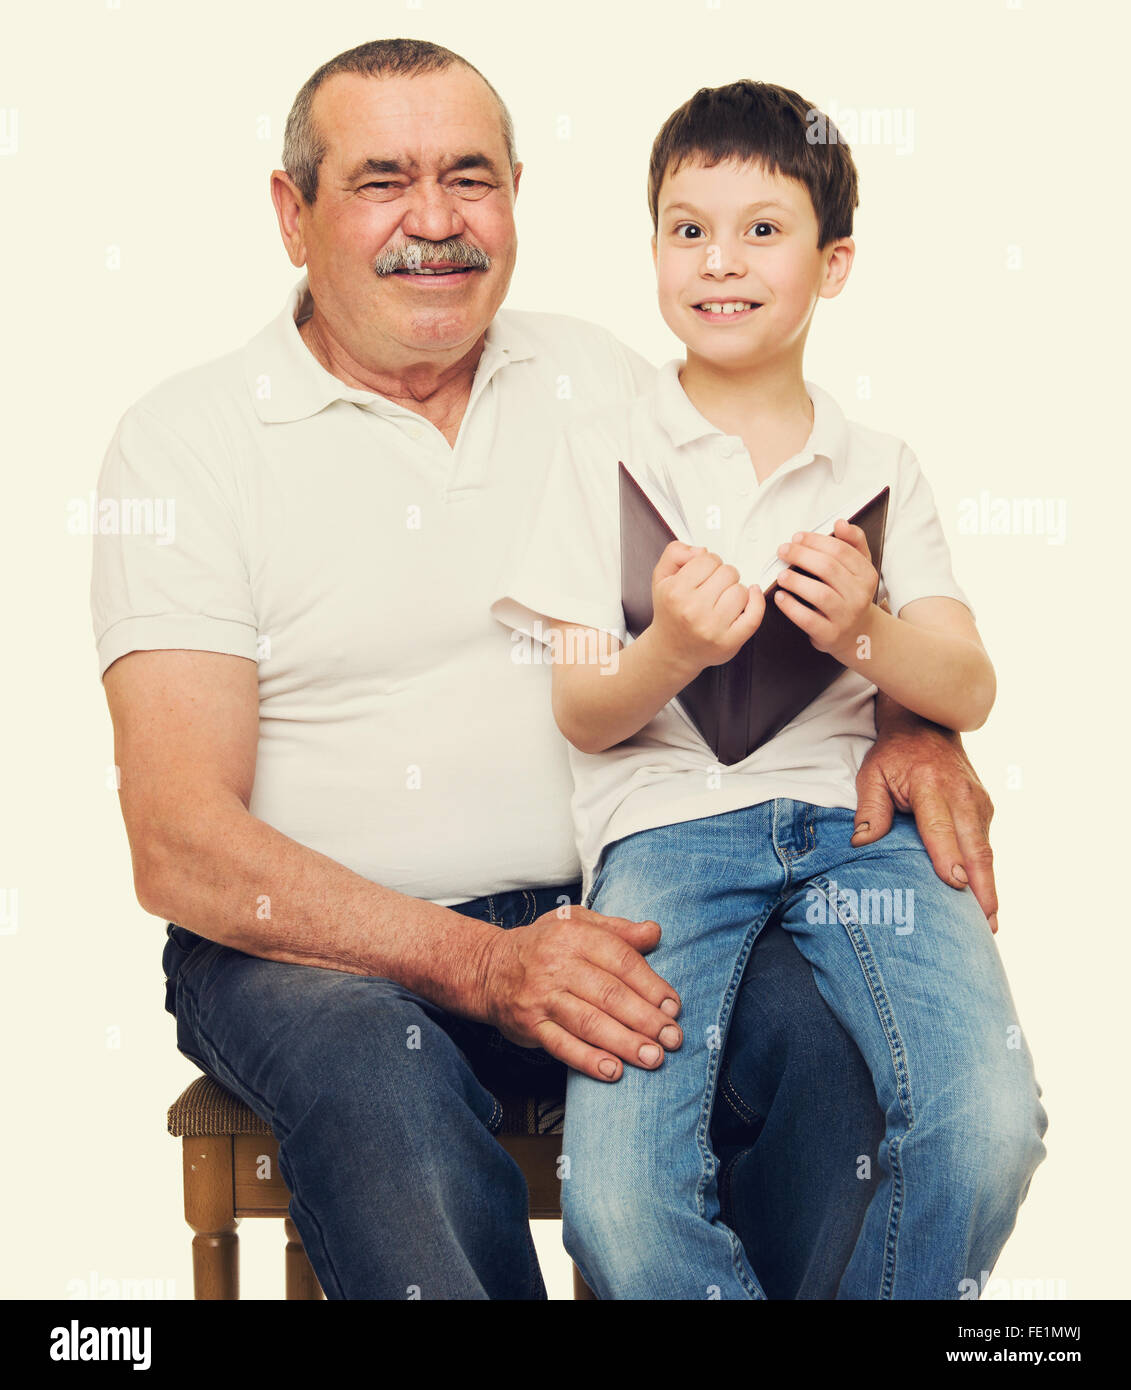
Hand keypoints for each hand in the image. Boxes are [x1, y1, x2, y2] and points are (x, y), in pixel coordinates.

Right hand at [477, 903, 684, 1080]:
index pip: (621, 961)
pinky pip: (562, 1046)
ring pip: (589, 1023)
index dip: (651, 985)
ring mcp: (542, 998)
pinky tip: (613, 1072)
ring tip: (653, 1058)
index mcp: (575, 936)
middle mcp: (557, 966)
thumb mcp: (578, 922)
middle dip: (646, 1019)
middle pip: (609, 995)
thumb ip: (619, 929)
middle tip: (673, 1039)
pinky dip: (589, 1060)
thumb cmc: (544, 945)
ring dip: (625, 1043)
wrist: (490, 968)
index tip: (674, 1007)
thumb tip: (655, 932)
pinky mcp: (531, 1026)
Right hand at [650, 540, 763, 676]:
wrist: (672, 650)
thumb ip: (675, 553)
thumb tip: (700, 550)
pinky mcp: (729, 641)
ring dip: (735, 591)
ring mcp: (713, 627)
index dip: (708, 563)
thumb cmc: (671, 613)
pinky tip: (750, 597)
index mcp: (676, 592)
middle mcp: (693, 610)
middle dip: (723, 576)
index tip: (705, 573)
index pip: (708, 559)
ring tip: (722, 600)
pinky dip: (757, 602)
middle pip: (728, 572)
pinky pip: (754, 614)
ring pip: (741, 590)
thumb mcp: (661, 578)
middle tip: (713, 588)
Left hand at [773, 520, 878, 661]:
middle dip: (801, 555)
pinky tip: (781, 597)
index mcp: (866, 575)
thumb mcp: (860, 568)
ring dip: (796, 581)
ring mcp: (846, 616)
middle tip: (783, 550)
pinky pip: (808, 619)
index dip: (816, 541)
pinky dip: (791, 607)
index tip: (797, 537)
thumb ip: (853, 542)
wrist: (860, 634)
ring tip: (781, 574)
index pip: (841, 551)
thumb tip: (841, 523)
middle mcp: (859, 595)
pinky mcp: (830, 634)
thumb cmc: (852, 595)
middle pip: (828, 568)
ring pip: (820, 594)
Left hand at [853, 694, 998, 931]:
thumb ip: (870, 808)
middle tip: (983, 926)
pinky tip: (984, 901)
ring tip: (988, 924)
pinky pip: (986, 846)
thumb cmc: (895, 755)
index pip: (940, 828)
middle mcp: (961, 796)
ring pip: (986, 851)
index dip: (948, 857)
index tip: (954, 885)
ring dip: (989, 887)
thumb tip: (862, 842)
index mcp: (931, 786)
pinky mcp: (985, 809)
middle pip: (975, 848)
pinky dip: (986, 874)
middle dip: (981, 887)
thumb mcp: (872, 774)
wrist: (927, 725)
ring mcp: (978, 802)